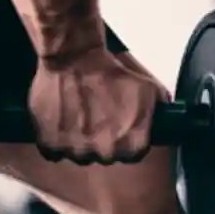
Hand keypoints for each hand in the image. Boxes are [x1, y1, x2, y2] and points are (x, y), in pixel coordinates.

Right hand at [28, 45, 168, 164]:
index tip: (122, 127)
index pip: (133, 154)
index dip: (128, 138)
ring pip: (79, 154)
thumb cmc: (110, 71)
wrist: (75, 57)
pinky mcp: (50, 144)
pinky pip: (53, 151)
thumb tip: (164, 121)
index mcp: (131, 145)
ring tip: (79, 115)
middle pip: (105, 155)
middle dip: (103, 139)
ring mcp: (75, 151)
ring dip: (79, 140)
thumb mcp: (149, 88)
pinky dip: (57, 139)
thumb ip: (159, 112)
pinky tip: (63, 120)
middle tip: (99, 117)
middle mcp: (104, 153)